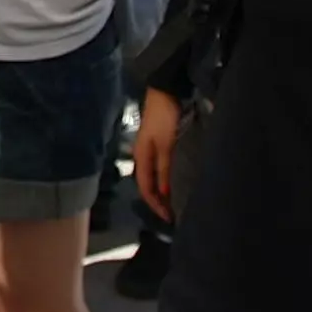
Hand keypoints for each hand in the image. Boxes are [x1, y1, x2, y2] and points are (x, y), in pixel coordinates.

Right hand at [135, 87, 178, 221]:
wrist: (165, 92)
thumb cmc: (164, 118)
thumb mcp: (165, 145)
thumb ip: (163, 169)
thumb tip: (163, 193)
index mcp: (141, 157)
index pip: (145, 188)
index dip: (155, 204)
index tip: (168, 218)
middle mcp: (142, 157)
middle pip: (146, 186)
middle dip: (156, 202)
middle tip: (170, 216)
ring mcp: (148, 151)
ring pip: (151, 179)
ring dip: (159, 193)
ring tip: (170, 205)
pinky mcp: (156, 146)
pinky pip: (156, 171)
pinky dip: (162, 182)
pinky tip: (168, 185)